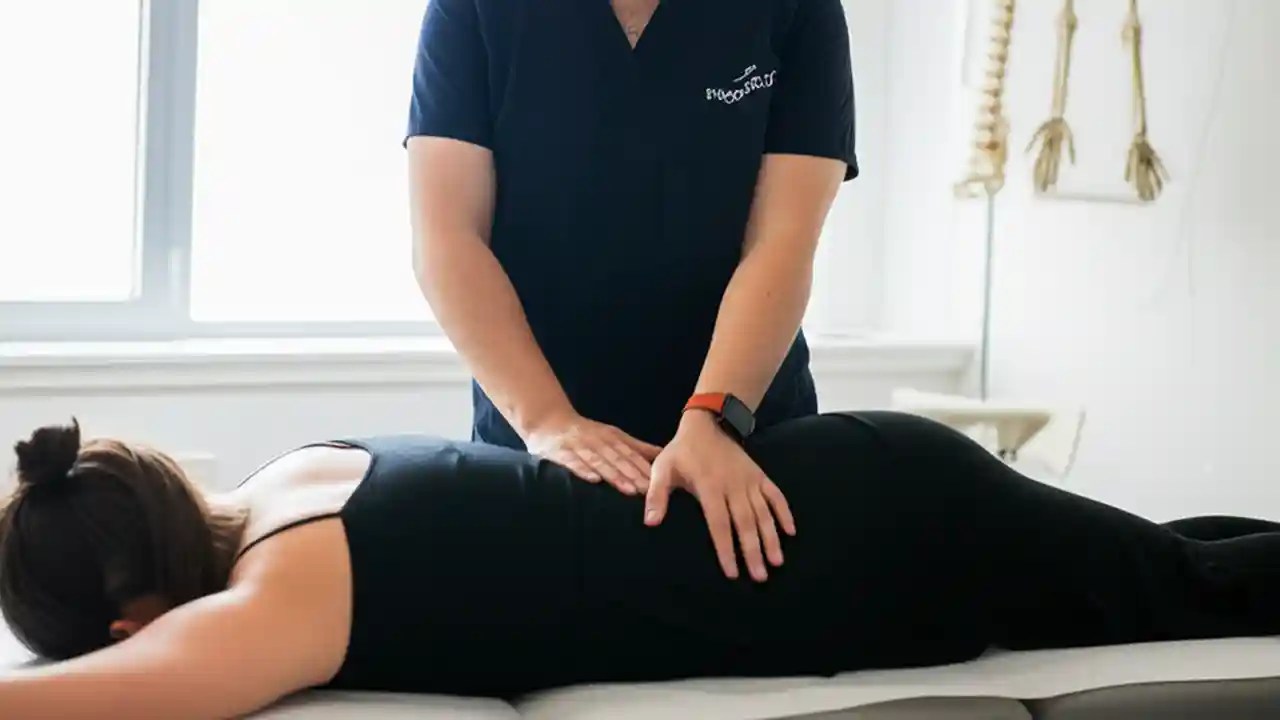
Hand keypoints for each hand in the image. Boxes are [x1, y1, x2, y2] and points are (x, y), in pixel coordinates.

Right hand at [524, 412, 661, 495]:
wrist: (548, 420)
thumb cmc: (585, 432)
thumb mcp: (612, 435)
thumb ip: (635, 446)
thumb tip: (662, 453)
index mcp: (611, 437)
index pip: (631, 454)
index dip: (645, 467)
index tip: (661, 482)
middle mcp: (597, 440)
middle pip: (619, 458)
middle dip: (635, 474)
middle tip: (649, 490)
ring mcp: (579, 445)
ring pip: (599, 461)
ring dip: (615, 475)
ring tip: (629, 490)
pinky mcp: (560, 452)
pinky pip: (573, 461)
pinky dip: (583, 470)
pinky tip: (593, 480)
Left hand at [644, 412, 795, 581]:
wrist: (706, 424)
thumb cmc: (681, 452)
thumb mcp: (662, 469)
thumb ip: (656, 495)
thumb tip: (650, 523)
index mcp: (709, 487)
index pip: (719, 524)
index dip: (726, 549)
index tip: (732, 573)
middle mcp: (733, 486)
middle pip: (745, 523)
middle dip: (753, 551)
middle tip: (759, 577)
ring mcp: (749, 480)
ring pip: (763, 513)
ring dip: (771, 538)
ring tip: (777, 562)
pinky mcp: (759, 475)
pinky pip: (775, 495)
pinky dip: (784, 512)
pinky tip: (790, 532)